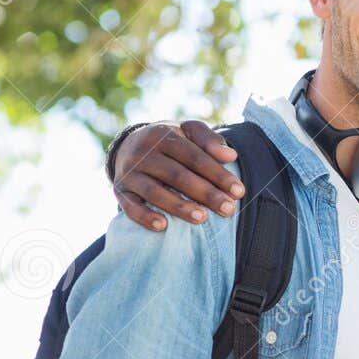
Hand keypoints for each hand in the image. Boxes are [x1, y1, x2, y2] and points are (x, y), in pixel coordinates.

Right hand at [112, 121, 244, 230]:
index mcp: (164, 136)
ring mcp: (129, 172)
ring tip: (202, 218)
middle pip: (177, 176)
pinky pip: (129, 206)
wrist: (130, 144)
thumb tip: (230, 156)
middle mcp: (143, 153)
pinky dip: (144, 216)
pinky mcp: (120, 190)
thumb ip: (209, 140)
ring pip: (154, 192)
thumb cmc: (171, 141)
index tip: (239, 191)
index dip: (218, 174)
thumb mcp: (188, 131)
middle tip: (228, 209)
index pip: (195, 157)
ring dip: (179, 206)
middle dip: (205, 194)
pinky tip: (163, 226)